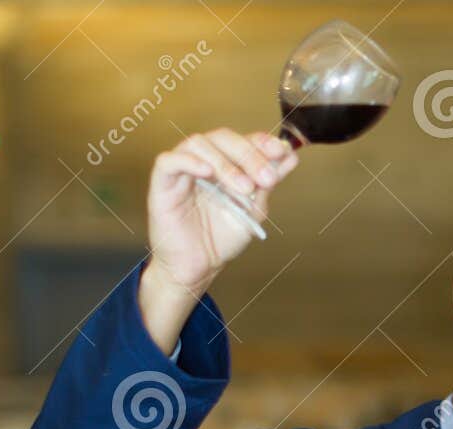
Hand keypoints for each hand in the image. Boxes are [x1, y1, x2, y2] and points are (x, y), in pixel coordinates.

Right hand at [139, 129, 298, 348]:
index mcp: (226, 164)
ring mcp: (182, 170)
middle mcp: (204, 161)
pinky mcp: (162, 183)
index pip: (243, 140)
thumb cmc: (222, 238)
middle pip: (223, 138)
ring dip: (226, 163)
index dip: (261, 141)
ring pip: (199, 144)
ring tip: (244, 188)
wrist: (200, 266)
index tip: (280, 152)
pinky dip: (189, 161)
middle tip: (265, 177)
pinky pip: (168, 161)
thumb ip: (268, 183)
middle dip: (249, 154)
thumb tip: (290, 155)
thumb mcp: (254, 209)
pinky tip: (207, 172)